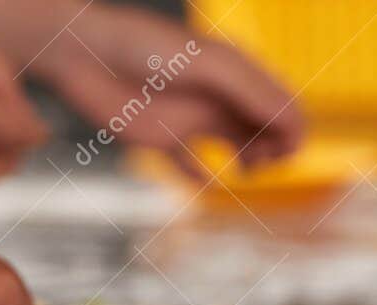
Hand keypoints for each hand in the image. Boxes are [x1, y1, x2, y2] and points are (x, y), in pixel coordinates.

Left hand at [35, 6, 301, 168]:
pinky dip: (201, 175)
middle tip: (263, 162)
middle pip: (264, 126)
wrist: (84, 54)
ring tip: (247, 170)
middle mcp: (218, 94)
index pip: (281, 102)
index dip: (292, 128)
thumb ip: (248, 90)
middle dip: (276, 147)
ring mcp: (191, 116)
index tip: (284, 152)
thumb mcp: (205, 65)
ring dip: (252, 160)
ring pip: (235, 143)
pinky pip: (189, 161)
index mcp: (235, 70)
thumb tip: (292, 123)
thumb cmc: (143, 48)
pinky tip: (209, 183)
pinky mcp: (161, 137)